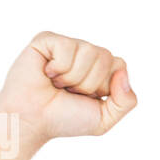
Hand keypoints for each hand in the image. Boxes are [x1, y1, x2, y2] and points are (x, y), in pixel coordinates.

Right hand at [0, 31, 136, 143]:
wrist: (32, 120)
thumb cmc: (64, 119)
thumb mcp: (104, 119)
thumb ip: (127, 101)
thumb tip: (123, 72)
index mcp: (101, 70)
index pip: (119, 65)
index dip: (104, 86)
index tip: (87, 98)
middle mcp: (85, 54)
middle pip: (106, 57)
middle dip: (88, 83)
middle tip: (69, 91)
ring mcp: (66, 45)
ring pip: (89, 51)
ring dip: (72, 77)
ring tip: (57, 84)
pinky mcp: (47, 40)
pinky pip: (67, 47)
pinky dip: (58, 67)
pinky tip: (46, 73)